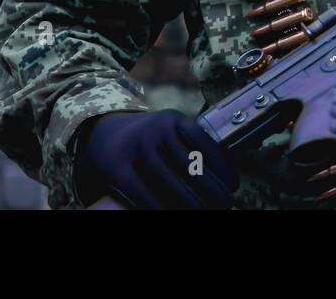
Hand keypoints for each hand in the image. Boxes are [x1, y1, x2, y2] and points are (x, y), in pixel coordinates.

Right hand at [75, 111, 238, 209]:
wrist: (101, 134)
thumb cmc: (148, 140)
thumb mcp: (169, 130)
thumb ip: (192, 145)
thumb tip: (226, 178)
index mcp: (174, 119)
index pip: (207, 146)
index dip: (224, 170)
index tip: (233, 186)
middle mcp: (156, 130)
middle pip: (194, 169)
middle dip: (214, 192)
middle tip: (224, 205)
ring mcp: (136, 147)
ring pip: (172, 185)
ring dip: (192, 205)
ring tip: (203, 212)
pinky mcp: (117, 167)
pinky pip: (145, 195)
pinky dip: (161, 209)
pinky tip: (171, 214)